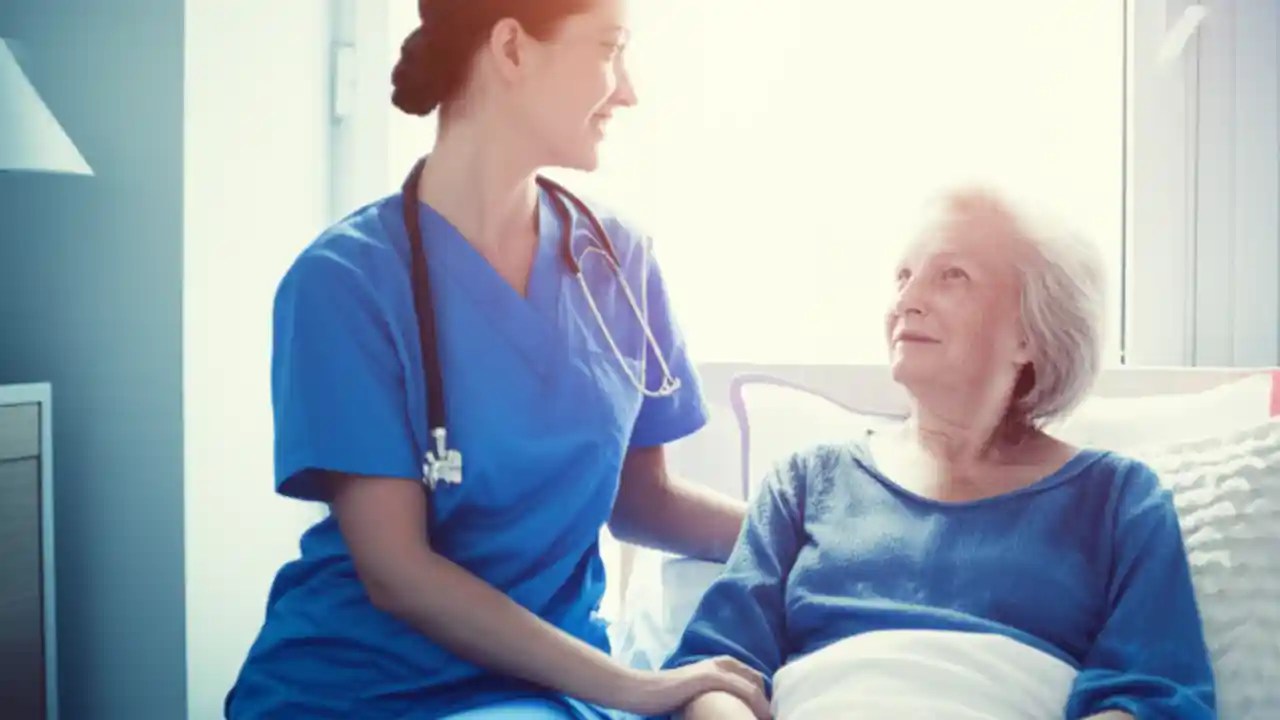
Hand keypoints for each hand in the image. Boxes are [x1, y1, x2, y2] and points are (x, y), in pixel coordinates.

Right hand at [614, 657, 770, 718]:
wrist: (641, 689)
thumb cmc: (662, 696)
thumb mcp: (690, 695)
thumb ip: (706, 697)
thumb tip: (716, 712)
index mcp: (714, 666)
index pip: (749, 677)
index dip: (760, 695)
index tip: (764, 713)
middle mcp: (718, 663)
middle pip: (754, 678)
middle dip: (765, 698)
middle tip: (769, 717)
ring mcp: (714, 669)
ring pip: (751, 684)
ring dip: (764, 704)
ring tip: (769, 719)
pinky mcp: (709, 677)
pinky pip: (741, 688)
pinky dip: (755, 702)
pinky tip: (762, 715)